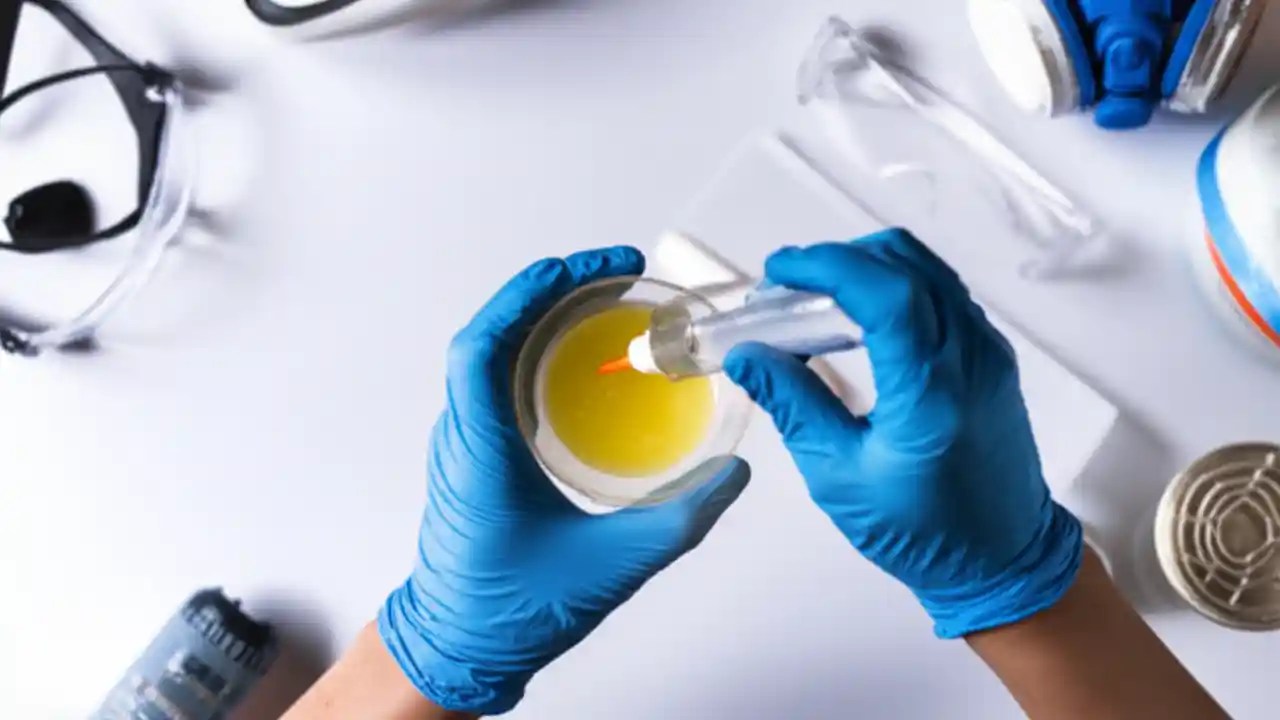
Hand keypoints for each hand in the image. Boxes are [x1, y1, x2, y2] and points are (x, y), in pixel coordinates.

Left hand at [379, 247, 750, 714]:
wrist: (459, 649)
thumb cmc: (508, 613)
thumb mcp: (610, 565)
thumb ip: (680, 519)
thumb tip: (731, 474)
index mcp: (480, 450)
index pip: (483, 345)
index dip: (527, 294)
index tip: (581, 270)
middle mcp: (464, 435)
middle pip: (493, 333)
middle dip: (551, 289)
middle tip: (613, 272)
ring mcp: (466, 443)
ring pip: (494, 353)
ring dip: (543, 315)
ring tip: (603, 299)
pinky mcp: (478, 454)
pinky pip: (500, 380)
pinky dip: (539, 351)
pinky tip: (582, 358)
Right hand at [724, 229, 1080, 637]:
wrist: (1002, 560)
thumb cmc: (923, 532)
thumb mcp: (838, 476)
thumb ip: (793, 406)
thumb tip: (748, 355)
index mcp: (932, 394)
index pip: (885, 293)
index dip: (828, 266)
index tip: (780, 271)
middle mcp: (971, 359)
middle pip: (906, 264)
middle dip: (837, 260)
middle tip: (785, 286)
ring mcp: (988, 353)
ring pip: (927, 270)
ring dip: (865, 269)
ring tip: (813, 299)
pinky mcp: (991, 357)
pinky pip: (942, 294)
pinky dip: (893, 287)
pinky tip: (855, 319)